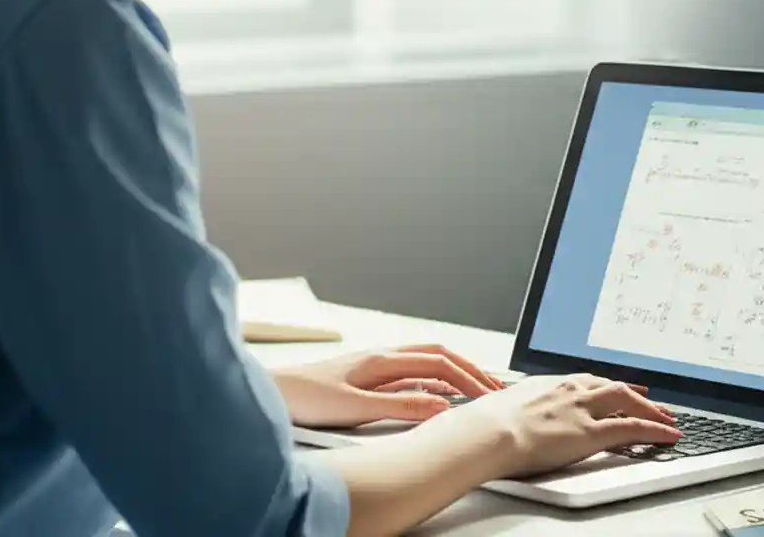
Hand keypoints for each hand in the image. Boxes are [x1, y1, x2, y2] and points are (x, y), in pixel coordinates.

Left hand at [272, 344, 504, 427]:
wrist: (268, 394)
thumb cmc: (303, 397)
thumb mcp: (355, 407)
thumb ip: (400, 406)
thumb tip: (441, 407)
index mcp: (381, 360)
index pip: (439, 364)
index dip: (468, 378)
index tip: (490, 396)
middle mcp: (380, 357)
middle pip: (437, 356)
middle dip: (469, 370)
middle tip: (495, 388)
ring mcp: (372, 367)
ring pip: (424, 363)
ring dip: (453, 374)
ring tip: (475, 388)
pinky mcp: (364, 379)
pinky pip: (409, 375)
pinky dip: (432, 382)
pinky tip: (436, 396)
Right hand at [423, 373, 681, 477]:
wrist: (488, 432)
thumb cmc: (487, 424)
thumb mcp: (503, 406)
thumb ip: (517, 408)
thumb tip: (506, 416)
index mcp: (549, 384)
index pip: (587, 380)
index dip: (607, 385)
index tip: (618, 388)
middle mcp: (570, 391)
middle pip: (613, 387)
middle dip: (636, 395)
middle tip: (653, 402)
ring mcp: (582, 410)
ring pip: (628, 401)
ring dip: (650, 409)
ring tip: (666, 419)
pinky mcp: (591, 432)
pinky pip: (632, 428)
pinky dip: (654, 430)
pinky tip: (667, 434)